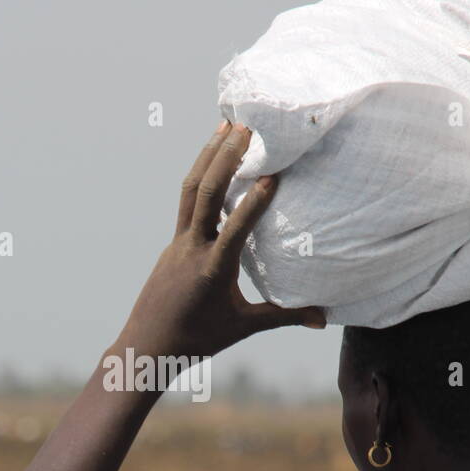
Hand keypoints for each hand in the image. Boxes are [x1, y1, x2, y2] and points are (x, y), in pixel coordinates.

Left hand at [112, 122, 324, 359]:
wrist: (146, 345)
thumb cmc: (198, 339)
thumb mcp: (243, 327)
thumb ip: (283, 317)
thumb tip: (323, 320)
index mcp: (212, 270)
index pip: (234, 230)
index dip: (253, 203)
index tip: (272, 175)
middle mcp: (191, 249)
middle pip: (204, 194)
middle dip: (224, 158)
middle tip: (244, 127)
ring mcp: (178, 242)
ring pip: (190, 190)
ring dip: (208, 156)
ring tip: (225, 125)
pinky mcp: (173, 242)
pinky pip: (185, 201)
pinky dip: (199, 176)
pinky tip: (212, 158)